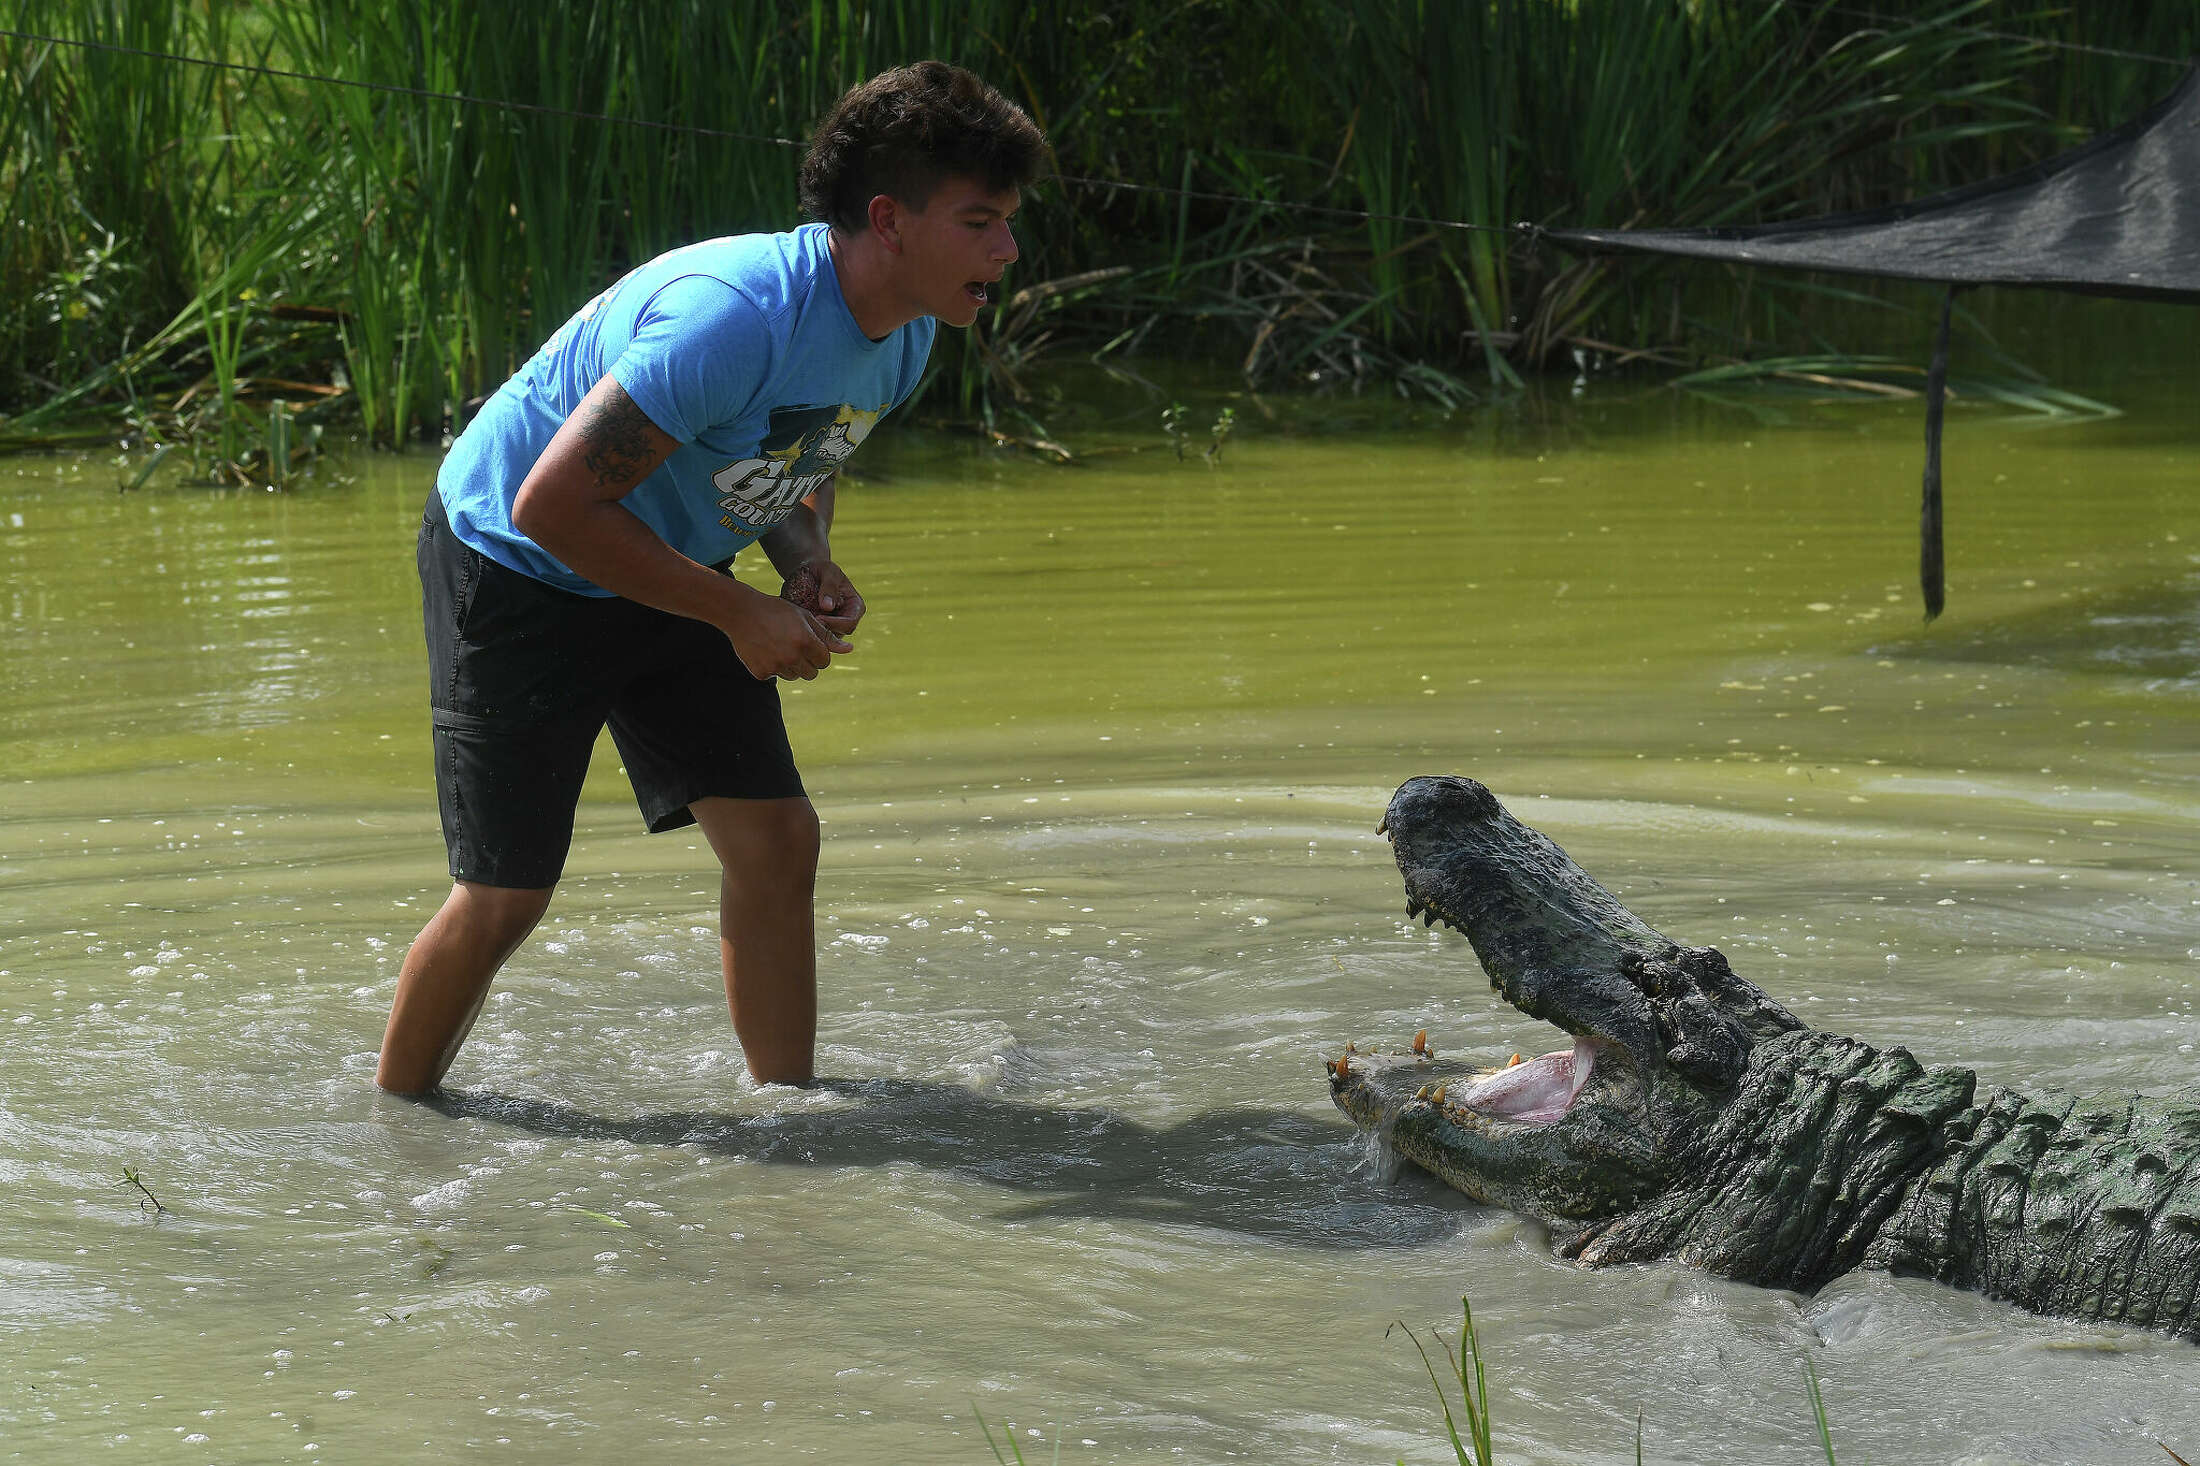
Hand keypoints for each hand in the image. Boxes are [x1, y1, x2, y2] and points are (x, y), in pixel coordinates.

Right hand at [722, 584, 851, 680]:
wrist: (741, 612)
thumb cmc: (777, 611)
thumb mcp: (805, 617)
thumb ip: (827, 636)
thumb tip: (850, 649)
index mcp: (805, 642)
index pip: (824, 661)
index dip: (819, 652)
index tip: (809, 643)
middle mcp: (792, 657)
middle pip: (812, 673)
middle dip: (807, 662)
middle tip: (794, 646)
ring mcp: (775, 667)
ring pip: (794, 676)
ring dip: (791, 666)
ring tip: (779, 646)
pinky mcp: (761, 672)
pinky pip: (775, 676)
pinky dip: (772, 667)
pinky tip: (765, 650)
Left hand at [806, 560, 865, 636]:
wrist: (809, 571)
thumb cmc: (822, 568)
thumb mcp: (828, 571)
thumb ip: (829, 586)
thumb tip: (828, 607)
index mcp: (856, 606)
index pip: (850, 622)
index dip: (836, 623)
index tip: (818, 617)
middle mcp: (847, 618)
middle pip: (839, 634)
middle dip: (823, 631)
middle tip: (805, 624)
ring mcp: (834, 625)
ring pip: (825, 638)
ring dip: (813, 633)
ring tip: (799, 624)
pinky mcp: (821, 627)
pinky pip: (814, 635)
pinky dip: (806, 631)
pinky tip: (795, 624)